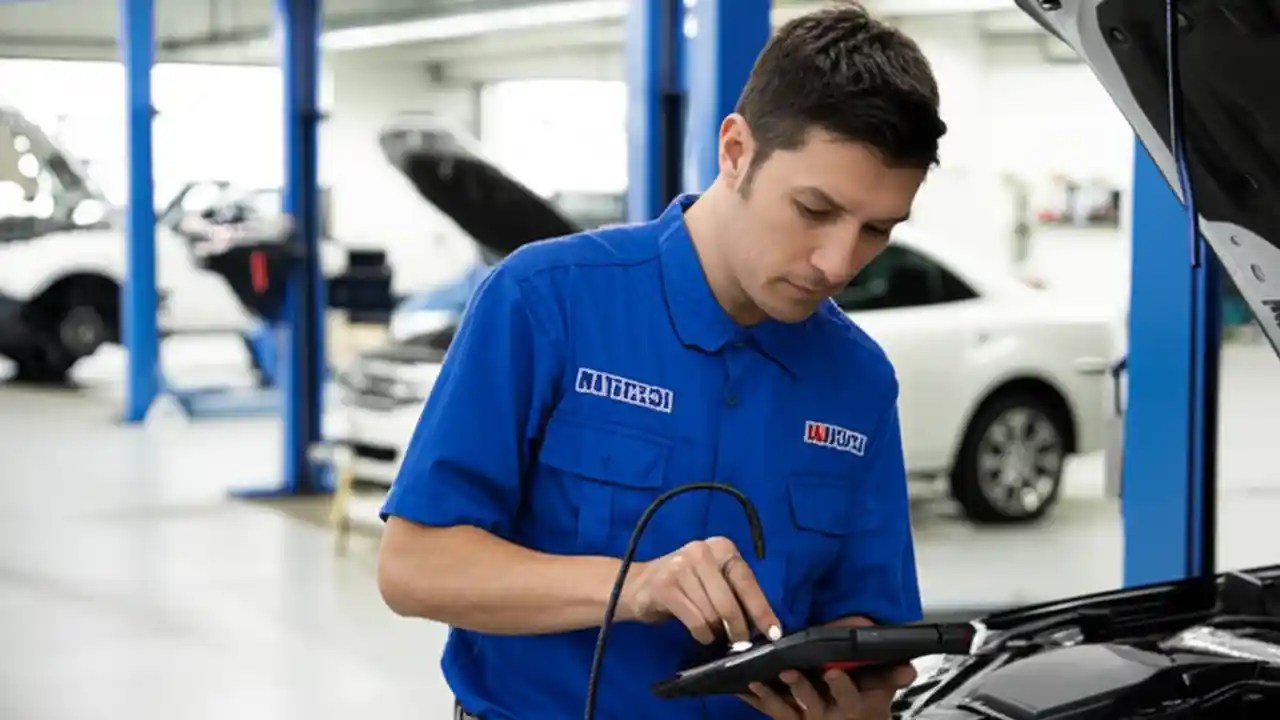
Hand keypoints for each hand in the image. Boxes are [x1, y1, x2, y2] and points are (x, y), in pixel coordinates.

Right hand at [620, 536, 780, 643]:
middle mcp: (701, 551)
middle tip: (740, 643)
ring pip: (712, 614)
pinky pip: (695, 621)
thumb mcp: (714, 580)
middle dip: (739, 628)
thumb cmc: (685, 585)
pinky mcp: (665, 586)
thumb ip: (736, 593)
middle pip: (730, 600)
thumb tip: (764, 623)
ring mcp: (680, 567)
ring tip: (714, 633)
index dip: (761, 609)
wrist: (639, 584)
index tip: (773, 632)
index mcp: (721, 546)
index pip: (746, 580)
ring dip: (717, 632)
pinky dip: (702, 634)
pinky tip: (701, 634)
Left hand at [739, 664, 916, 719]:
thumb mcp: (882, 698)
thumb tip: (909, 667)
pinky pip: (769, 711)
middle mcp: (828, 717)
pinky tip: (739, 687)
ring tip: (755, 681)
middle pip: (813, 703)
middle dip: (801, 688)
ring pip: (786, 711)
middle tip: (788, 671)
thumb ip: (891, 679)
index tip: (833, 672)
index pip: (849, 697)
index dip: (841, 686)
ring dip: (770, 696)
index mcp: (855, 708)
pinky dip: (754, 699)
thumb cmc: (867, 713)